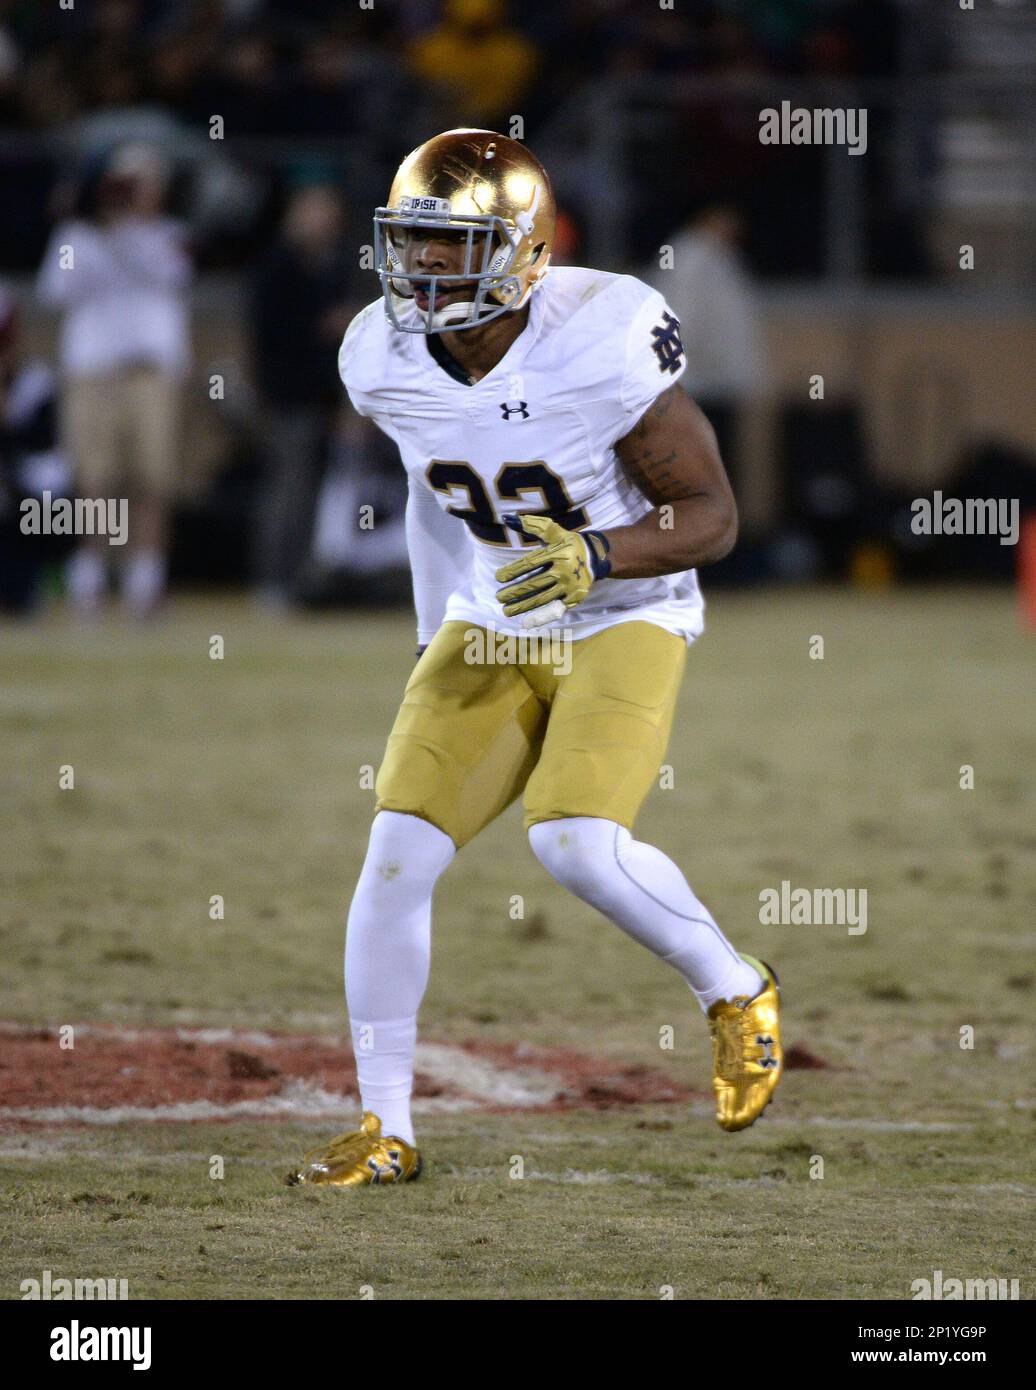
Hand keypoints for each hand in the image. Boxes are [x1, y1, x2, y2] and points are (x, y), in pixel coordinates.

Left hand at [494, 514, 610, 621]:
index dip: (512, 571)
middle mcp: (564, 570)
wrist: (595, 557)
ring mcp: (569, 586)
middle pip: (534, 584)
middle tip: (499, 597)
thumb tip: (506, 518)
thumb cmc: (568, 543)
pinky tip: (526, 621)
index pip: (530, 563)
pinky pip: (554, 609)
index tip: (498, 577)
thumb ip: (530, 525)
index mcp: (557, 552)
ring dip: (522, 606)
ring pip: (541, 599)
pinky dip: (541, 617)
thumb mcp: (552, 531)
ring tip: (505, 610)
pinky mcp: (574, 598)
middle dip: (514, 592)